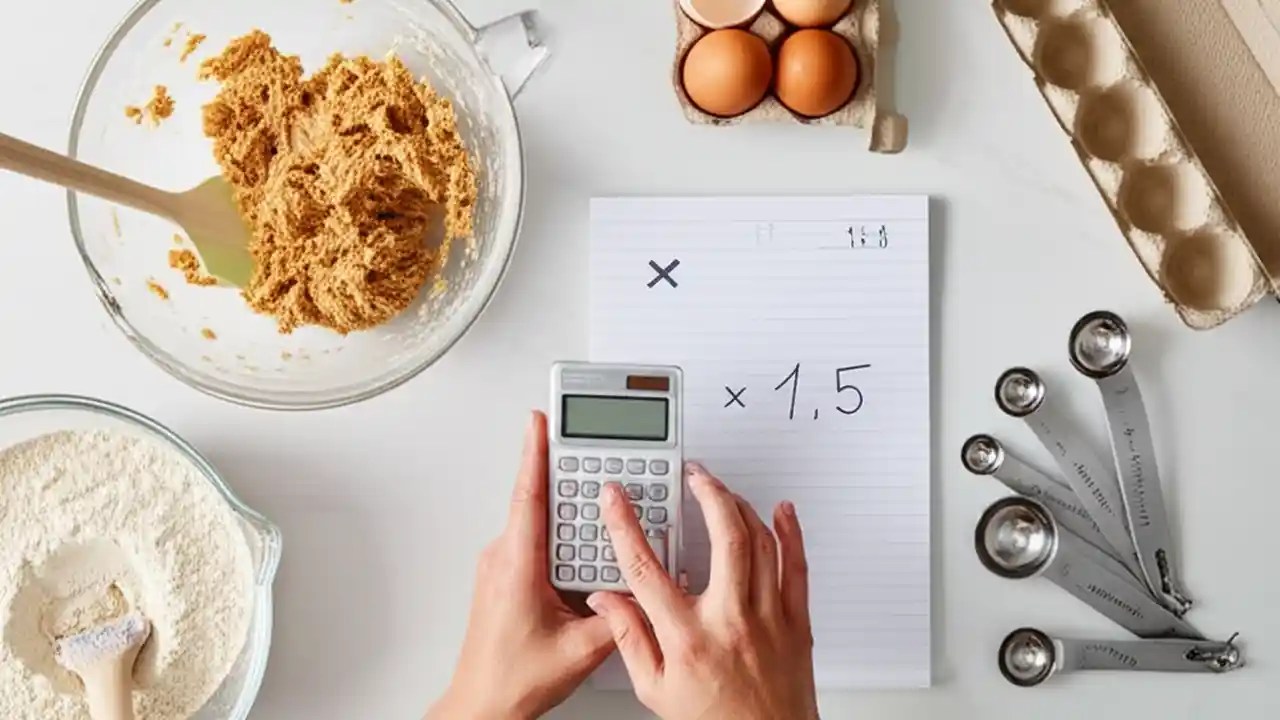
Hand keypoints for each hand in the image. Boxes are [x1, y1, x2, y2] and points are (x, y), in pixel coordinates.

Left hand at [426, 412, 613, 719]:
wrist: (482, 705)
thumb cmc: (512, 679)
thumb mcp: (580, 651)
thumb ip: (619, 617)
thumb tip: (645, 591)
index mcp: (517, 565)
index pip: (528, 495)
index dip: (534, 453)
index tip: (539, 420)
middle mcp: (503, 558)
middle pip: (539, 502)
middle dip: (567, 477)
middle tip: (588, 449)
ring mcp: (501, 567)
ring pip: (539, 524)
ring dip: (568, 513)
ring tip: (596, 509)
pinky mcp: (505, 577)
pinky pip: (536, 544)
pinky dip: (562, 539)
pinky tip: (584, 551)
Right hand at [587, 464, 817, 719]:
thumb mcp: (655, 689)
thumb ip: (628, 638)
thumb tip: (606, 601)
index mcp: (687, 637)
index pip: (646, 567)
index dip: (624, 524)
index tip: (616, 498)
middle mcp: (730, 620)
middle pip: (722, 535)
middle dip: (706, 493)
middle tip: (693, 474)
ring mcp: (768, 617)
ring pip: (760, 541)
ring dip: (740, 505)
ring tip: (723, 490)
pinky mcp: (797, 621)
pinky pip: (798, 564)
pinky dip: (792, 531)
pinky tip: (782, 511)